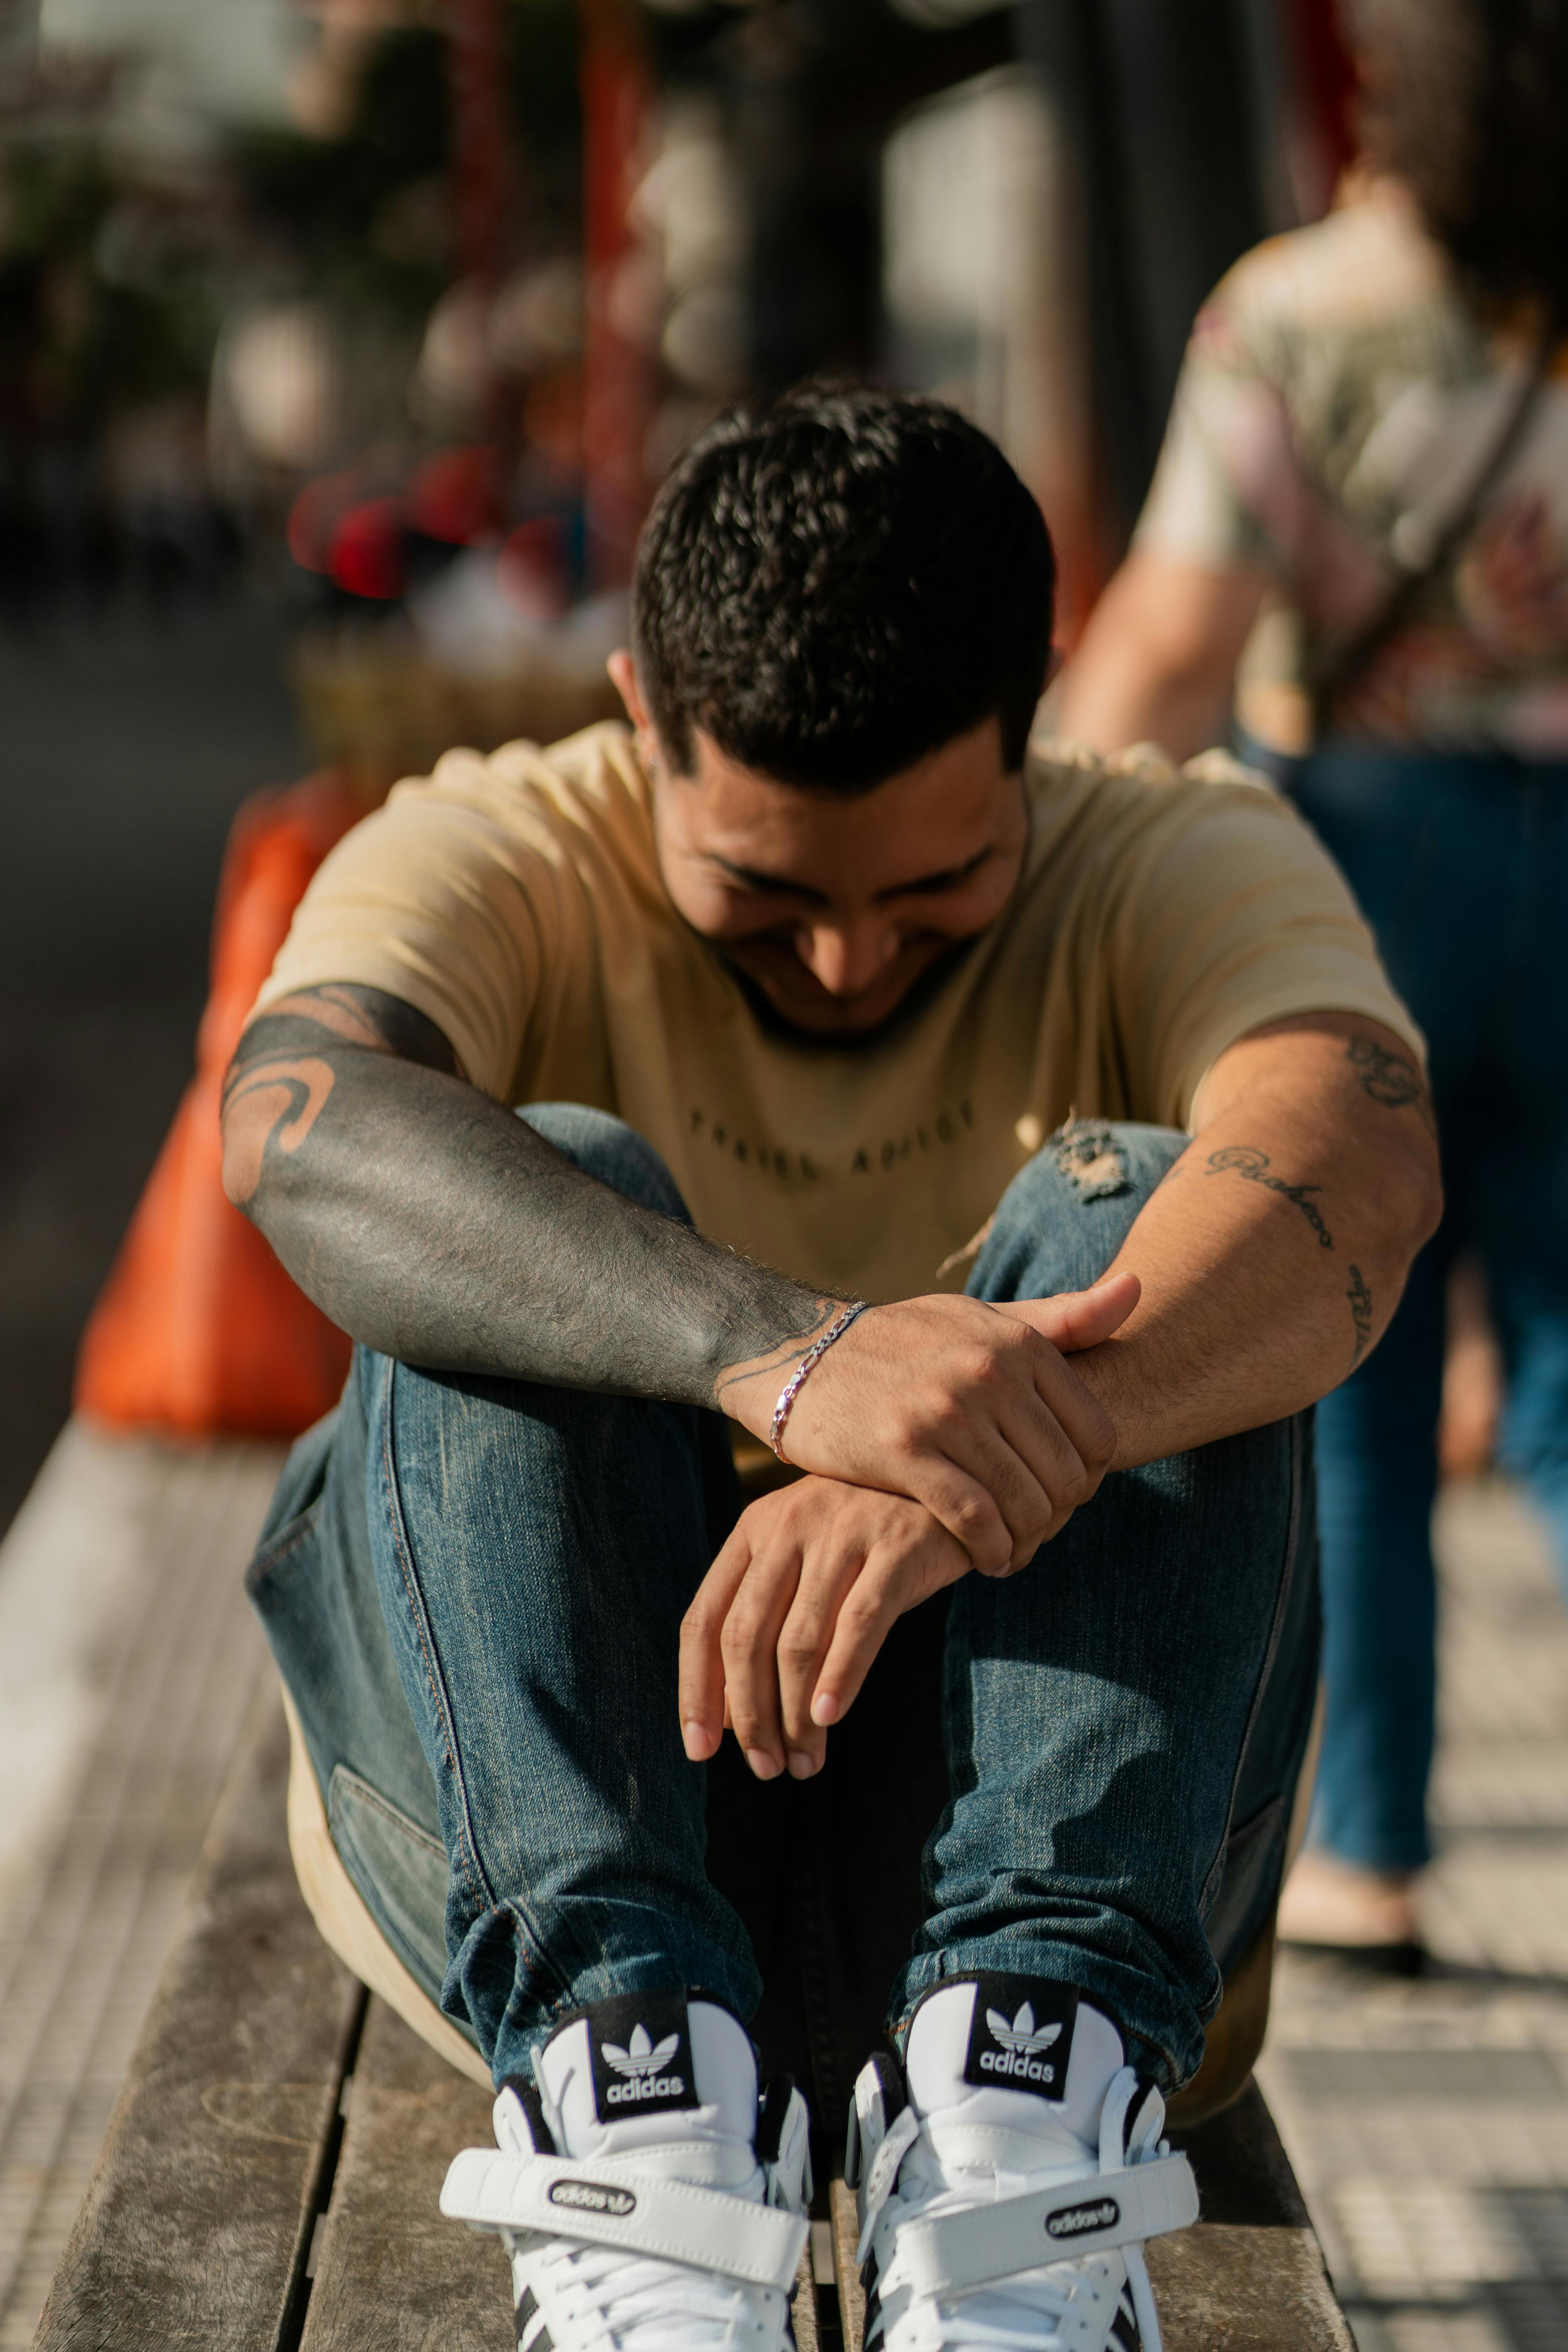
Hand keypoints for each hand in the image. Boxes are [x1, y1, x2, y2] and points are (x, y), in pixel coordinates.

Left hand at [680, 1478, 972, 1780]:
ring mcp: (841, 1533)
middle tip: (766, 1768)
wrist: (948, 1480)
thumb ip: (768, 1619)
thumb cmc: (869, 1535)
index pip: (703, 1620)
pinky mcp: (896, 1547)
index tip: (699, 1749)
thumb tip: (730, 1716)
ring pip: (799, 1643)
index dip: (696, 1691)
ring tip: (806, 1762)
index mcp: (754, 1530)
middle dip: (749, 1716)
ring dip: (796, 1715)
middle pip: (745, 1639)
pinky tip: (830, 1717)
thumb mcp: (806, 1560)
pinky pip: (859, 1624)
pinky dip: (841, 1676)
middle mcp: (787, 1526)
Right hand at [723, 1275, 1137, 1574]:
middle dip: (1058, 1517)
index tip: (1061, 1494)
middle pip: (1067, 1478)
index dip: (1089, 1478)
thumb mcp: (980, 1319)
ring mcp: (948, 1412)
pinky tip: (986, 1559)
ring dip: (1026, 1543)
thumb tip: (1139, 1287)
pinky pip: (975, 1520)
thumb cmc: (901, 1343)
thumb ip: (1062, 1318)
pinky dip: (990, 1552)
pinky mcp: (905, 1451)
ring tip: (1012, 1551)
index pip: (1098, 1434)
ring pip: (1025, 1504)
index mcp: (1018, 1342)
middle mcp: (990, 1372)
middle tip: (1034, 1531)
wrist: (797, 1354)